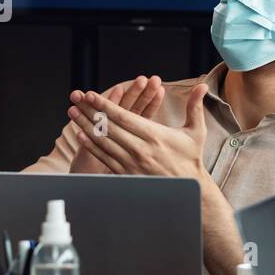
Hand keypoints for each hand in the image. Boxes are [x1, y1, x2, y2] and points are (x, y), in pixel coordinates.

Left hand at [66, 82, 206, 177]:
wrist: (186, 188)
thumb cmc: (190, 158)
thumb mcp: (196, 131)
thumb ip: (195, 106)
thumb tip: (202, 86)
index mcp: (154, 135)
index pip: (123, 117)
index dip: (105, 105)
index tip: (91, 95)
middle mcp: (140, 148)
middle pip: (108, 127)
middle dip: (89, 111)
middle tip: (75, 99)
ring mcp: (131, 162)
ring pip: (103, 141)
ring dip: (85, 125)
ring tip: (73, 113)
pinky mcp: (126, 173)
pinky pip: (104, 157)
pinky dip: (91, 146)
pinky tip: (81, 136)